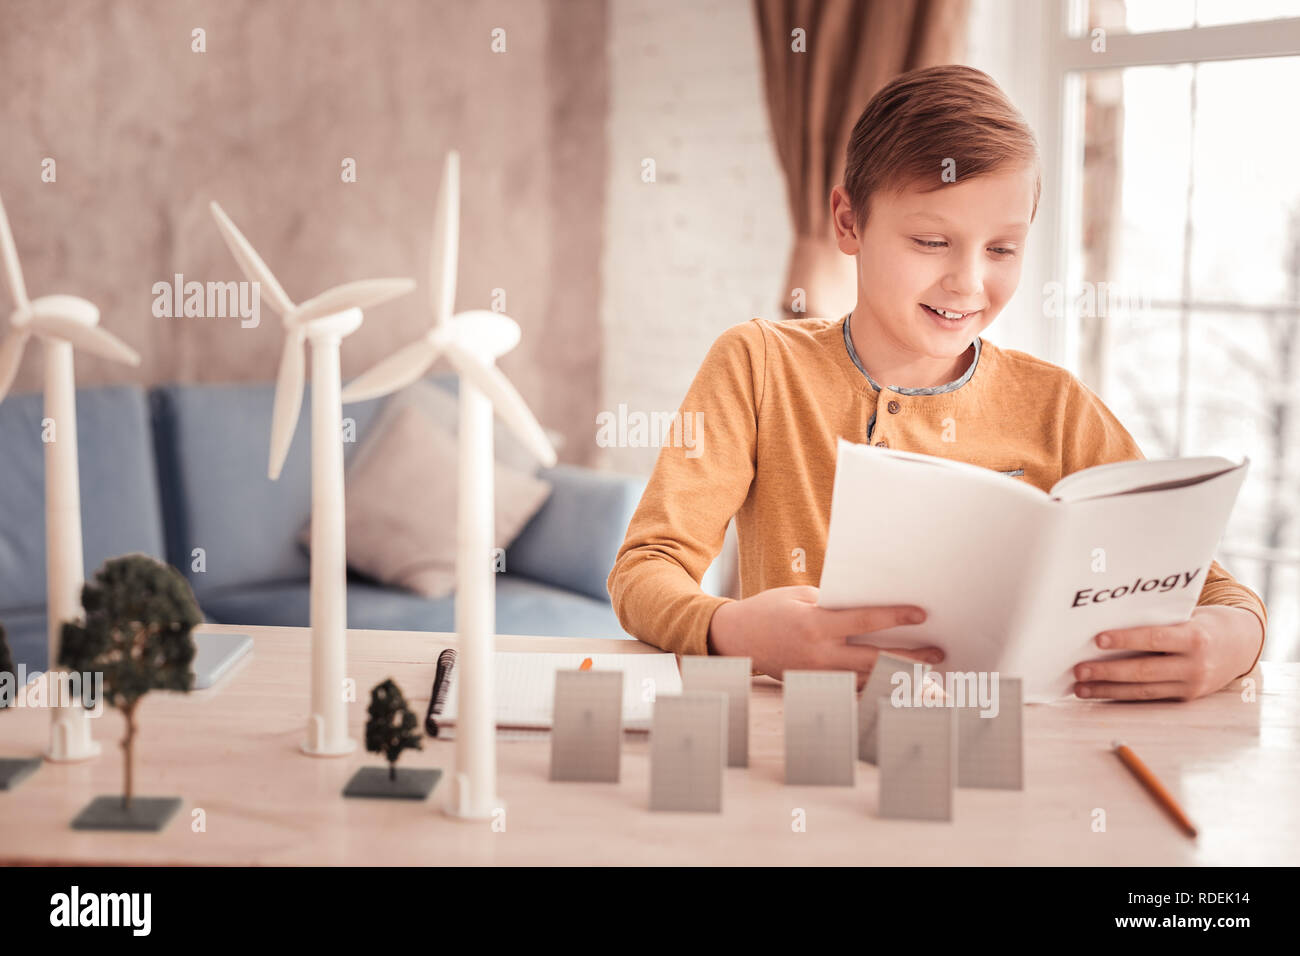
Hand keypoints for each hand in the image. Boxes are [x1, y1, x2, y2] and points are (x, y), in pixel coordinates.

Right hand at [707, 585, 943, 689]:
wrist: (736, 639)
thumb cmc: (769, 610)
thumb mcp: (799, 595)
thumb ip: (833, 604)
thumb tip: (868, 609)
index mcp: (816, 624)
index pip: (865, 621)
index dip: (896, 617)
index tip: (922, 615)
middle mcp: (820, 653)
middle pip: (876, 658)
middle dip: (910, 657)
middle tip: (937, 654)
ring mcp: (818, 674)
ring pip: (868, 679)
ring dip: (899, 677)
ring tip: (927, 675)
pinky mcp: (815, 685)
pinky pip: (852, 689)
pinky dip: (876, 687)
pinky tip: (896, 685)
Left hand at [1072, 605, 1264, 701]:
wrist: (1242, 643)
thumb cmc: (1203, 621)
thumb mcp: (1187, 615)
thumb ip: (1157, 621)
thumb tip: (1110, 618)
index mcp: (1195, 637)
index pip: (1155, 638)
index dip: (1126, 639)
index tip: (1098, 639)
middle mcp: (1195, 665)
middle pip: (1144, 670)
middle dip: (1108, 672)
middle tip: (1078, 669)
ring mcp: (1191, 685)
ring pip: (1143, 690)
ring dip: (1107, 690)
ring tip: (1080, 687)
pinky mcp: (1186, 698)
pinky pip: (1150, 698)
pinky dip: (1122, 696)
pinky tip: (1100, 694)